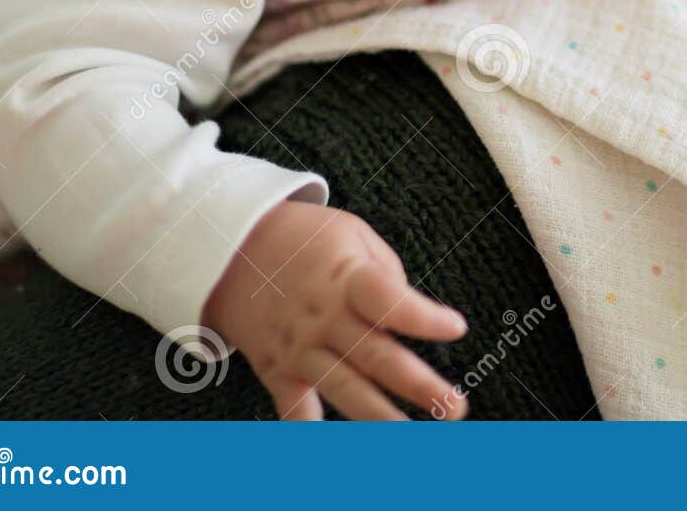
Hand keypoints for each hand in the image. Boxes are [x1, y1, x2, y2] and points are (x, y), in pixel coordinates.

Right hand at [200, 199, 468, 420]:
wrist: (230, 248)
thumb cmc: (305, 240)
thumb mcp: (353, 235)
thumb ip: (387, 275)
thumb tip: (413, 316)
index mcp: (347, 278)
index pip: (388, 300)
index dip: (423, 317)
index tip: (456, 328)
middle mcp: (323, 317)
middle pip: (376, 355)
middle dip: (418, 385)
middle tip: (454, 408)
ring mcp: (299, 347)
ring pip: (343, 388)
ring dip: (379, 417)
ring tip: (413, 439)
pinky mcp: (277, 368)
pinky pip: (294, 406)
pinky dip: (308, 430)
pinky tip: (329, 451)